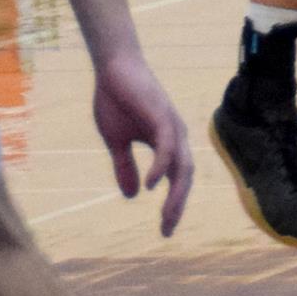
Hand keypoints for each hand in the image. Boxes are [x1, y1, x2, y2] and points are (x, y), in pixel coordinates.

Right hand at [92, 53, 193, 237]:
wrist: (111, 66)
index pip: (176, 179)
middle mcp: (174, 136)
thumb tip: (132, 196)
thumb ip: (124, 166)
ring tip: (166, 216)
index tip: (164, 230)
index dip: (172, 204)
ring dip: (176, 194)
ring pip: (182, 167)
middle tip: (167, 229)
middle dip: (178, 205)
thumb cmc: (115, 98)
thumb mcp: (116, 140)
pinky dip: (161, 168)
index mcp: (165, 142)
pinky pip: (167, 147)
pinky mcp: (162, 115)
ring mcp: (171, 125)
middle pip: (185, 177)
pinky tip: (151, 185)